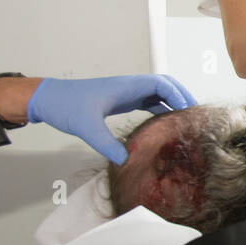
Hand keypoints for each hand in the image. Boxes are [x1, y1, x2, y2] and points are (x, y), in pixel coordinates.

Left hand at [27, 74, 197, 164]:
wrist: (49, 99)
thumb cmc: (66, 106)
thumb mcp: (86, 127)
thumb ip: (106, 143)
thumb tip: (125, 160)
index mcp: (125, 86)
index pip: (161, 84)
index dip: (178, 95)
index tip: (189, 110)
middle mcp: (129, 86)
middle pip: (165, 85)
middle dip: (182, 96)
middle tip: (196, 114)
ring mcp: (125, 93)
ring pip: (157, 93)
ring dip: (173, 102)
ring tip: (186, 119)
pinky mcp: (121, 100)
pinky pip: (147, 101)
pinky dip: (160, 109)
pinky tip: (165, 124)